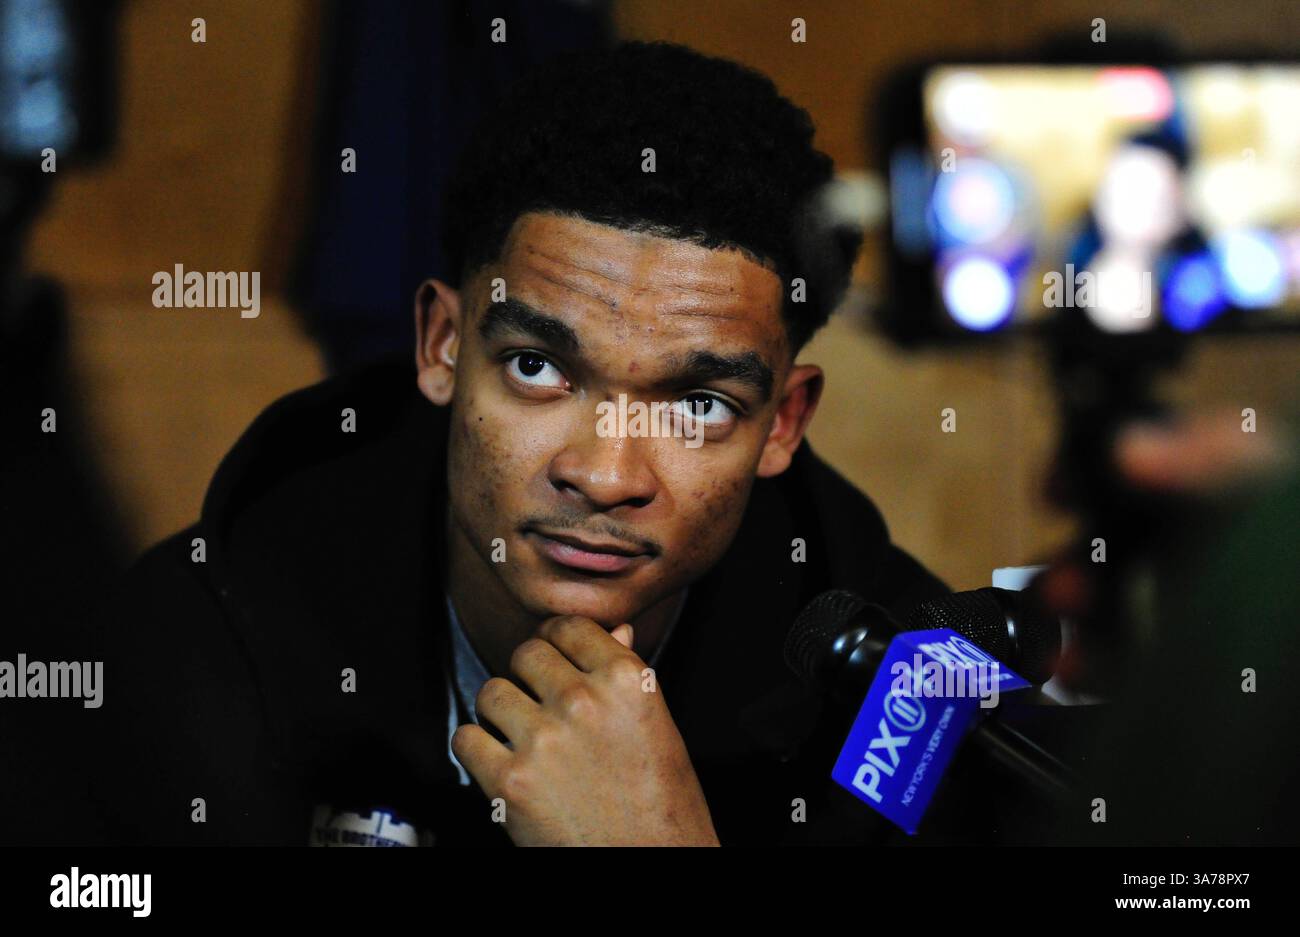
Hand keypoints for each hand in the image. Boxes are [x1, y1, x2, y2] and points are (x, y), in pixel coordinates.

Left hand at [451, 615, 718, 845]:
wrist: (650, 865)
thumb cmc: (663, 807)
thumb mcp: (659, 729)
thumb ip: (627, 676)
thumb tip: (614, 631)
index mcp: (625, 681)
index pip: (570, 627)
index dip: (555, 638)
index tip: (551, 652)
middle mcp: (583, 701)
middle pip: (526, 654)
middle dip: (527, 675)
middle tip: (537, 701)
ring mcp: (543, 740)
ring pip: (491, 692)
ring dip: (500, 712)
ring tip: (518, 735)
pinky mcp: (510, 782)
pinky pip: (465, 739)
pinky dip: (475, 750)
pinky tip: (497, 762)